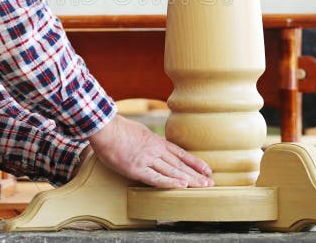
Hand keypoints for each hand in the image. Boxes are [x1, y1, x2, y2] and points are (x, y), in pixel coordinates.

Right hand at [88, 114, 212, 187]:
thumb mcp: (138, 130)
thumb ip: (146, 139)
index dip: (194, 162)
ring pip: (172, 171)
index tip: (207, 169)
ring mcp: (146, 160)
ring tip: (203, 187)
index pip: (180, 153)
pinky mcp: (136, 169)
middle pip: (179, 164)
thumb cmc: (116, 128)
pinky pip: (155, 178)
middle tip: (210, 183)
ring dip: (188, 179)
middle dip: (196, 174)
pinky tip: (181, 187)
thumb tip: (149, 142)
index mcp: (155, 141)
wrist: (104, 128)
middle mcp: (155, 150)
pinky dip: (169, 183)